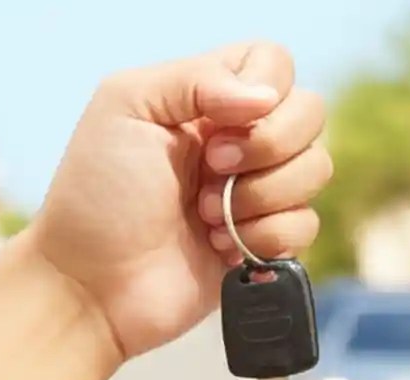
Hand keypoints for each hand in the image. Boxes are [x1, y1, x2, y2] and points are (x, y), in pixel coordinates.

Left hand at [30, 41, 331, 357]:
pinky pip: (306, 226)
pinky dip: (264, 237)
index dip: (265, 92)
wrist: (94, 285)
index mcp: (209, 99)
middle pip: (310, 116)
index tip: (218, 127)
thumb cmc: (95, 198)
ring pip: (315, 171)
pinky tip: (220, 245)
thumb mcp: (126, 107)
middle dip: (266, 148)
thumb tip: (265, 96)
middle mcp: (242, 139)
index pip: (274, 65)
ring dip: (259, 198)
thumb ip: (196, 80)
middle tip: (211, 170)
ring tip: (205, 215)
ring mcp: (259, 191)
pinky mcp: (269, 240)